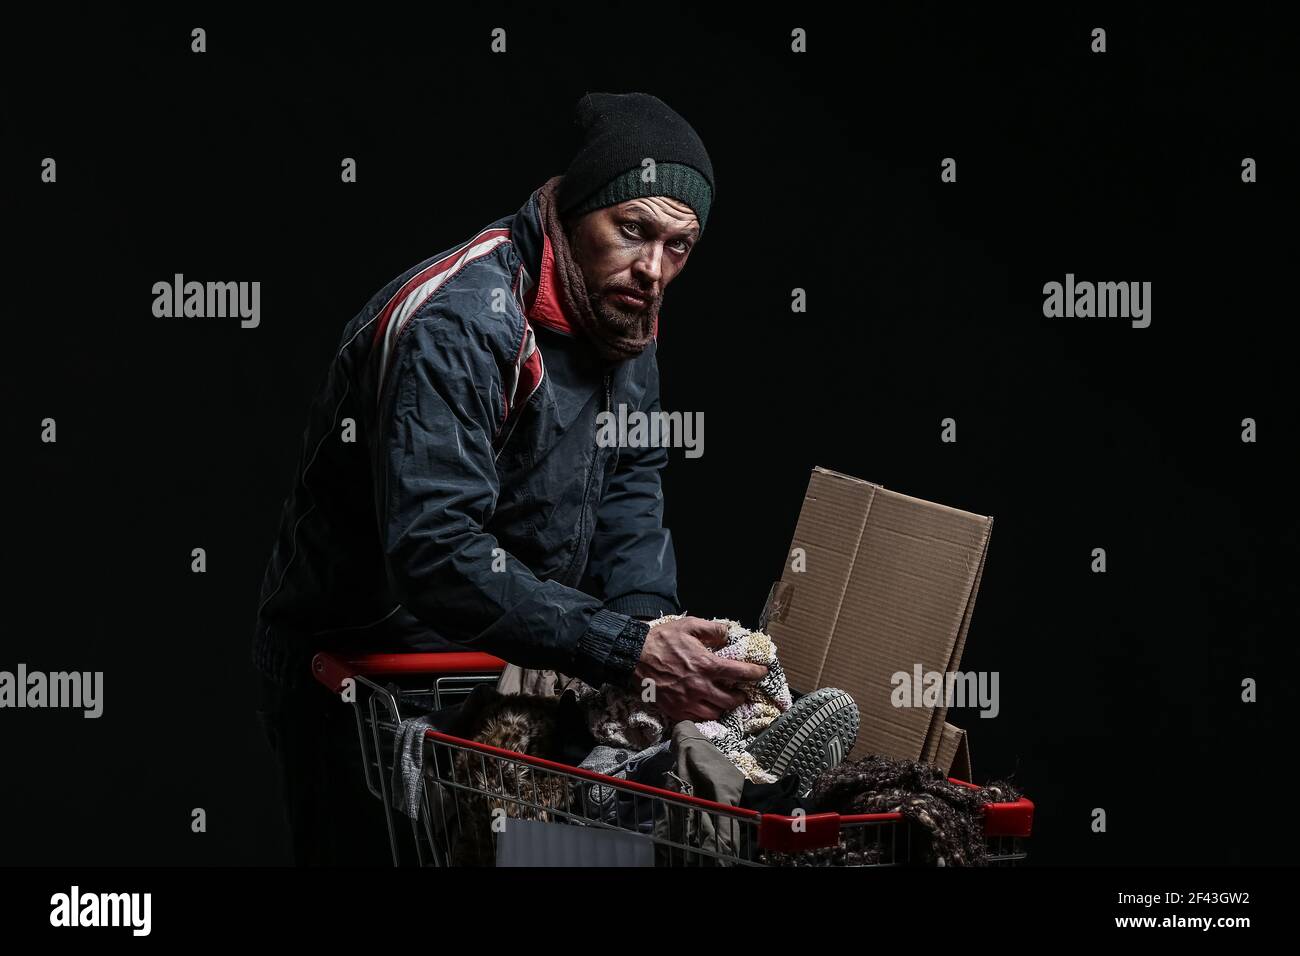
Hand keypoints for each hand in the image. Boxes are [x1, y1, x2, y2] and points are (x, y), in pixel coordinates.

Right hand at [632, 616, 768, 722]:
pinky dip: (704, 714)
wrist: (633, 656)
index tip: (762, 672)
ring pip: (715, 713)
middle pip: (730, 700)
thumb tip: (728, 633)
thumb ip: (712, 629)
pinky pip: (696, 719)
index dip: (755, 673)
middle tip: (741, 692)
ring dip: (723, 707)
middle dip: (740, 697)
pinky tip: (705, 707)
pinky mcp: (675, 710)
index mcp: (706, 665)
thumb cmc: (661, 640)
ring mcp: (687, 701)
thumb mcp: (689, 625)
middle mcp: (700, 687)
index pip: (740, 673)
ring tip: (723, 701)